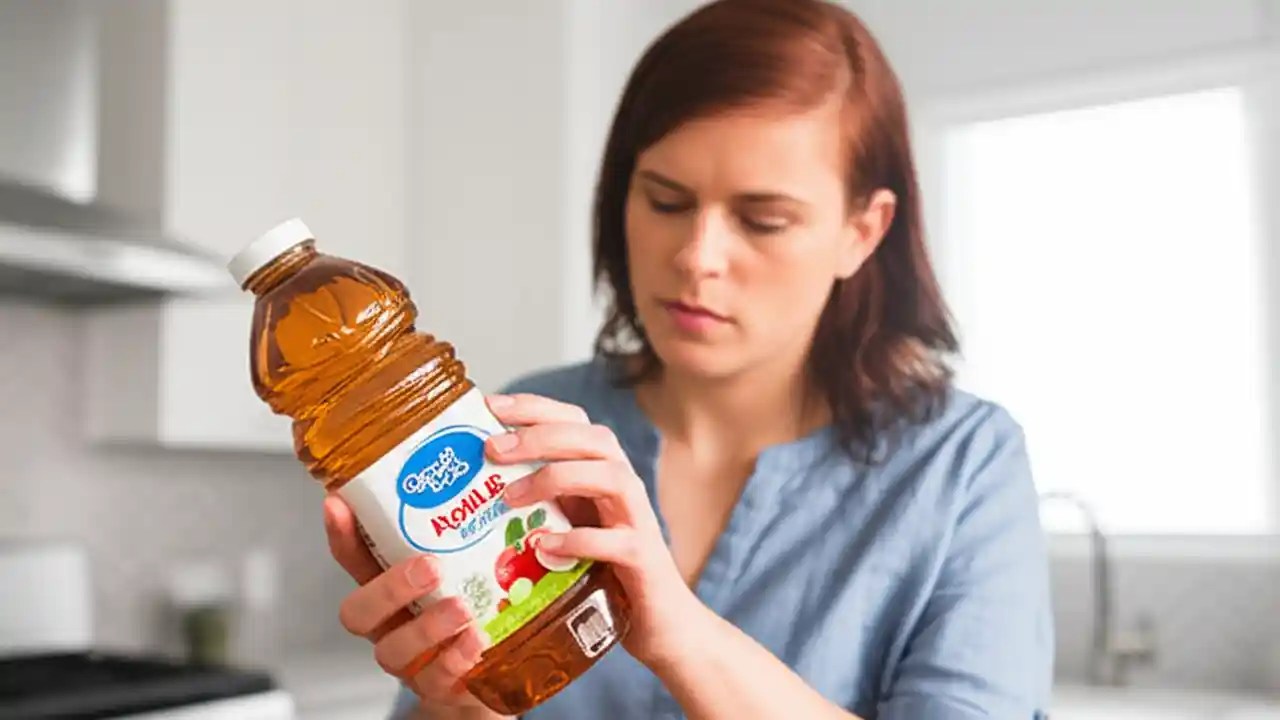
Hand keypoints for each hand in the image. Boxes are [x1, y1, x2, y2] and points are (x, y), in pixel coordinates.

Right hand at [322, 496, 507, 719]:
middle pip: (360, 611)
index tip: (338, 503)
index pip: (354, 558)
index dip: (342, 534)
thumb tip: (490, 466)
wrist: (502, 669)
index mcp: (391, 588)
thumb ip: (471, 527)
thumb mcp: (473, 562)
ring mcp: (411, 660)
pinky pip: (436, 679)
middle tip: (429, 566)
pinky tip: (477, 640)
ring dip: (427, 626)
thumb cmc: (482, 605)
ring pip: (393, 649)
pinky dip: (455, 658)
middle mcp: (391, 624)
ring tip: (461, 607)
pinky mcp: (440, 687)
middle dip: (389, 587)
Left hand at [484, 392, 704, 668]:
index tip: (489, 404)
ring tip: (510, 497)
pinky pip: (616, 542)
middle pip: (592, 439)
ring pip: (611, 477)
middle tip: (492, 449)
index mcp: (602, 470)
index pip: (573, 421)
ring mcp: (638, 520)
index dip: (534, 407)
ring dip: (557, 478)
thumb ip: (537, 498)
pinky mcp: (643, 559)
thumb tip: (475, 478)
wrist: (659, 619)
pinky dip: (578, 541)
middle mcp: (624, 486)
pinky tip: (544, 547)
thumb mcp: (567, 522)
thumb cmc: (604, 567)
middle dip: (540, 436)